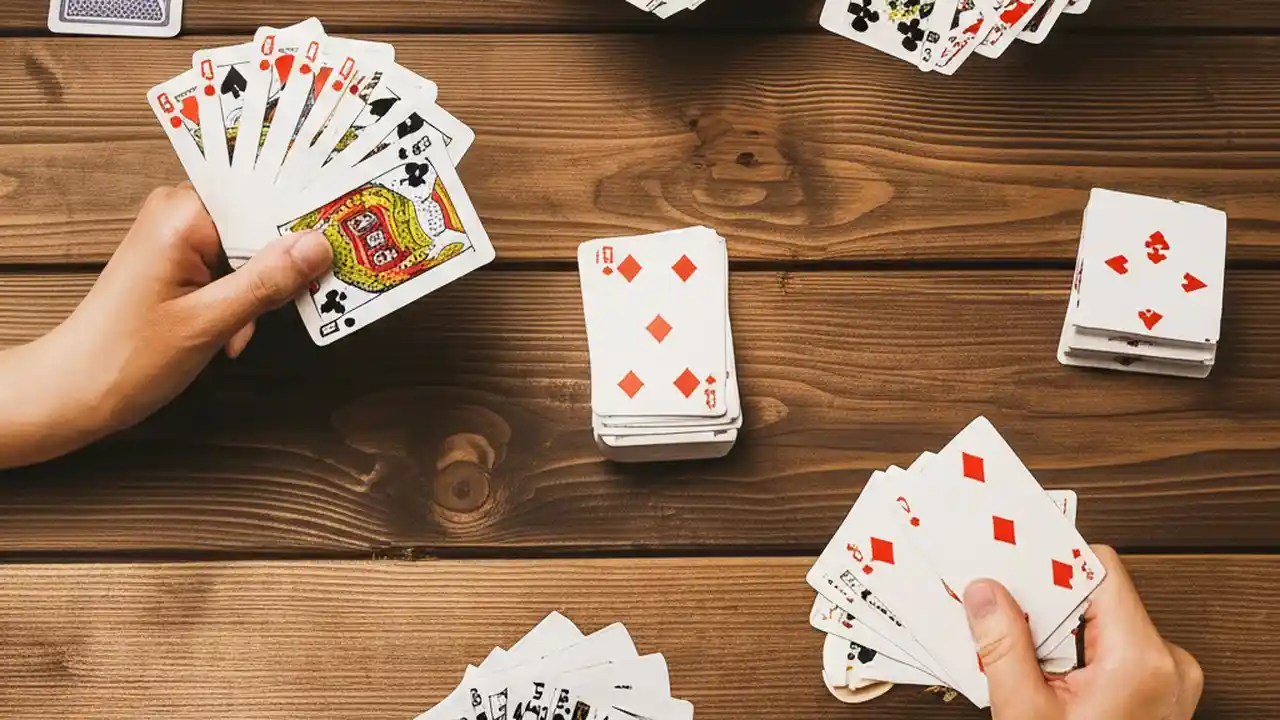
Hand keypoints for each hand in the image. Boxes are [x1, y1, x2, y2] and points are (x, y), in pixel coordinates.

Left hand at [0, 183, 331, 467]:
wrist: (74, 392)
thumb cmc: (126, 358)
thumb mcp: (208, 322)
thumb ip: (266, 281)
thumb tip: (319, 245)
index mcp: (183, 213)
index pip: (264, 195)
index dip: (306, 216)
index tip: (346, 236)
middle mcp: (181, 213)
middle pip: (263, 219)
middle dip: (285, 262)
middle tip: (306, 294)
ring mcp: (181, 237)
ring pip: (254, 249)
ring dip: (263, 291)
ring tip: (242, 331)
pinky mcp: (182, 260)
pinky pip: (235, 267)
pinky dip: (245, 301)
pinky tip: (233, 335)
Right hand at [964, 545, 1202, 719]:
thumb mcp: (1025, 712)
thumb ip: (1002, 646)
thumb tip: (985, 593)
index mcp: (1141, 660)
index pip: (1099, 569)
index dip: (1049, 558)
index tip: (1010, 553)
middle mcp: (1168, 663)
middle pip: (1098, 594)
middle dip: (1045, 599)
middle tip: (999, 605)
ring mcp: (1171, 677)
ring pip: (1104, 619)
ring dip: (1058, 626)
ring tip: (1021, 652)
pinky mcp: (1162, 688)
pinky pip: (1114, 644)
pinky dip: (1076, 648)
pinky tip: (1044, 669)